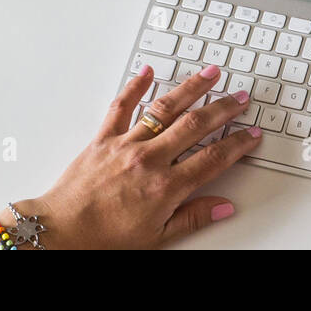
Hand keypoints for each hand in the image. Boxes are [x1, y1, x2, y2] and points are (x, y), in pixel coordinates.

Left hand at [0, 64, 261, 248]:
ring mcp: (127, 144)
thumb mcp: (157, 237)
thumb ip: (193, 217)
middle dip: (224, 108)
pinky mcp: (103, 139)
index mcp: (167, 186)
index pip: (214, 158)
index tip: (251, 134)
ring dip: (192, 88)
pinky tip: (148, 71)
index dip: (237, 144)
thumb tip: (223, 208)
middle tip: (241, 97)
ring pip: (166, 108)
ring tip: (210, 74)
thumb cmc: (103, 239)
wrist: (60, 234)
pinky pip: (121, 106)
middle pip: (196, 125)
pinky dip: (135, 86)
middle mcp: (150, 159)